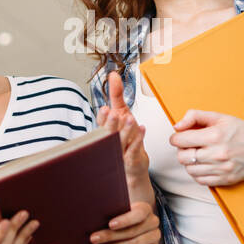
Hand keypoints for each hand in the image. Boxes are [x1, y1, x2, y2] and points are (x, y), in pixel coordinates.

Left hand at [90, 200, 160, 243]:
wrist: (126, 234)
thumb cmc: (118, 221)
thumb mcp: (114, 214)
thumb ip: (109, 212)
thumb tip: (92, 213)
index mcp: (145, 209)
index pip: (139, 213)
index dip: (125, 220)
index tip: (110, 224)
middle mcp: (152, 222)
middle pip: (132, 231)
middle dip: (111, 235)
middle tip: (94, 238)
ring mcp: (154, 236)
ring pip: (134, 243)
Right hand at [97, 71, 149, 187]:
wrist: (131, 169)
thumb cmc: (125, 139)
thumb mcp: (121, 114)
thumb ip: (116, 95)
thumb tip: (112, 74)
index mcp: (106, 131)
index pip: (101, 123)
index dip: (103, 117)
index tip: (105, 108)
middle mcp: (110, 142)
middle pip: (107, 133)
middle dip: (110, 123)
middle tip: (113, 112)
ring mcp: (119, 154)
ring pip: (120, 143)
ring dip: (124, 131)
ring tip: (130, 119)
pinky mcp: (130, 162)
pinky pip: (133, 151)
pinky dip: (137, 141)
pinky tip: (142, 130)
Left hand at [169, 109, 243, 186]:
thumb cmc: (240, 130)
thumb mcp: (219, 116)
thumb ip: (195, 116)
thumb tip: (177, 126)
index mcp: (215, 135)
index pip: (180, 140)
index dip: (176, 138)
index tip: (180, 137)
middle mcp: (218, 154)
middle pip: (182, 157)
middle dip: (181, 150)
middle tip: (189, 146)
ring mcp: (222, 169)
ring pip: (189, 170)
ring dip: (189, 162)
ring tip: (198, 155)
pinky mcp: (226, 180)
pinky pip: (200, 180)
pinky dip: (198, 173)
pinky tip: (204, 164)